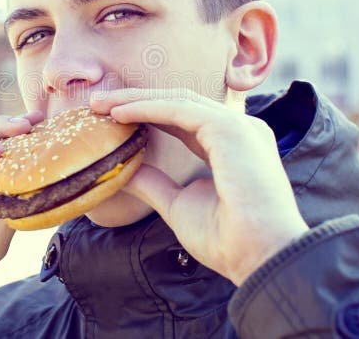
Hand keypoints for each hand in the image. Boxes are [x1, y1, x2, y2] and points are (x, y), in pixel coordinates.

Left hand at [90, 89, 307, 285]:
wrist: (260, 257)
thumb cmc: (228, 240)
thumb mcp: (179, 205)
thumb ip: (154, 184)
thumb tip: (125, 170)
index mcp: (232, 147)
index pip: (183, 121)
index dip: (147, 116)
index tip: (111, 120)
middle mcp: (238, 131)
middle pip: (179, 105)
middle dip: (136, 101)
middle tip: (97, 104)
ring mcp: (238, 126)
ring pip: (178, 101)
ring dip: (136, 100)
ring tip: (100, 104)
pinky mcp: (229, 129)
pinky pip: (180, 110)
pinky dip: (147, 108)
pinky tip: (120, 113)